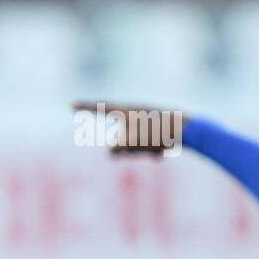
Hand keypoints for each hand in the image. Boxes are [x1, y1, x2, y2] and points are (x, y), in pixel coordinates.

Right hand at [72, 101, 187, 154]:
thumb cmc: (155, 134)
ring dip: (140, 149)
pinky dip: (152, 149)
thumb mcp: (129, 144)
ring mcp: (147, 117)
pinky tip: (161, 154)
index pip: (99, 108)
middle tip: (140, 146)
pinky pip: (149, 142)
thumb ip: (115, 148)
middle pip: (120, 133)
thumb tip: (111, 151)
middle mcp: (135, 111)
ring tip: (154, 149)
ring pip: (135, 139)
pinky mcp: (160, 125)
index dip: (83, 108)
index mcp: (125, 110)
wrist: (188, 129)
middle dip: (126, 145)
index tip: (70, 104)